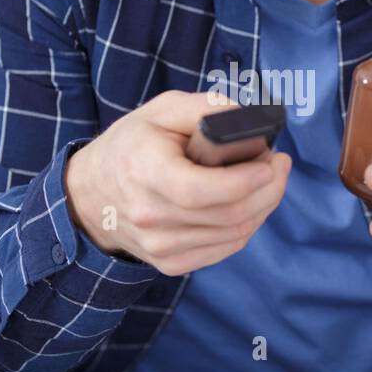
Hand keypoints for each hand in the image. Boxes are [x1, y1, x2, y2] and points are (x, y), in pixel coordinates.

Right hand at [65, 90, 290, 275]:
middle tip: (279, 164)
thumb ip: (205, 108)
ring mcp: (159, 246)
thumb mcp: (161, 111)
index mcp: (143, 172)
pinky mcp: (170, 263)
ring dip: (264, 207)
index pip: (199, 190)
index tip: (270, 161)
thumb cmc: (132, 146)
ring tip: (267, 180)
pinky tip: (250, 203)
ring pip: (234, 234)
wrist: (92, 194)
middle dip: (268, 189)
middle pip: (227, 215)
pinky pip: (226, 248)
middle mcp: (149, 217)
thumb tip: (250, 118)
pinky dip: (247, 225)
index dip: (244, 180)